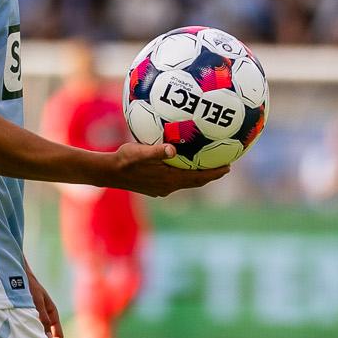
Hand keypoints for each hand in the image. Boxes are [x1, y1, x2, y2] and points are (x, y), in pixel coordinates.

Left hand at [26, 268, 63, 337]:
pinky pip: (28, 330)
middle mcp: (45, 317)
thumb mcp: (35, 301)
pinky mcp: (25, 316)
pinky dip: (26, 337)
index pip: (59, 336)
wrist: (16, 273)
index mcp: (52, 314)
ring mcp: (35, 317)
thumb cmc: (27, 284)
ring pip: (38, 336)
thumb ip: (42, 317)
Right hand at [101, 143, 228, 196]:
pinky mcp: (155, 187)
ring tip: (210, 165)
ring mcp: (161, 188)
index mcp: (169, 179)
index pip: (198, 178)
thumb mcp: (139, 152)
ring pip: (186, 182)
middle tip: (226, 165)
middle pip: (196, 181)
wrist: (109, 173)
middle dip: (212, 174)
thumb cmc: (124, 159)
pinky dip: (186, 174)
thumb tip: (172, 149)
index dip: (214, 173)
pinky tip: (184, 164)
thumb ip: (157, 151)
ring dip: (199, 175)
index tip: (229, 166)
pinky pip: (176, 180)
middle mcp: (168, 187)